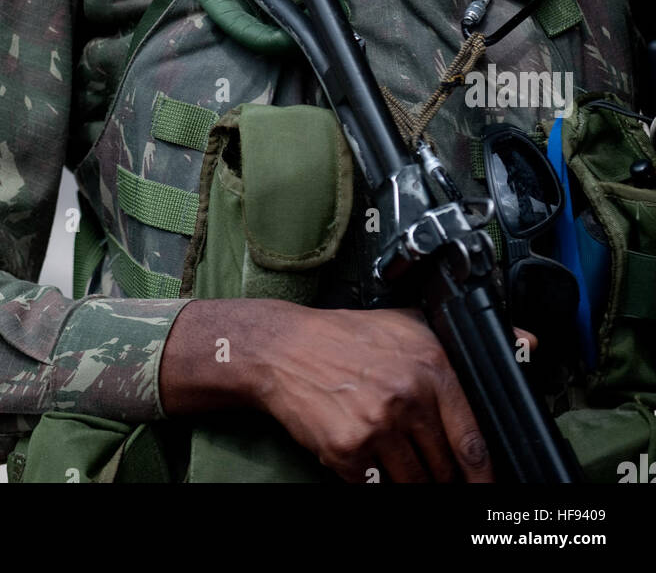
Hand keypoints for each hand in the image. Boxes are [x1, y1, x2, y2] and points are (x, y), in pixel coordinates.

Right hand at [248, 303, 499, 483]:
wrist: (284, 348)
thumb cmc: (348, 337)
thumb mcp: (410, 323)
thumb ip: (464, 340)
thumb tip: (529, 343)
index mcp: (431, 367)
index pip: (473, 441)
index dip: (485, 476)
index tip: (489, 489)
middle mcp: (408, 397)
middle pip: (445, 469)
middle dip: (443, 476)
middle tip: (433, 468)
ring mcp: (377, 427)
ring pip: (414, 484)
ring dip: (410, 480)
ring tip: (395, 456)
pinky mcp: (348, 452)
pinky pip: (376, 488)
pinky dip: (374, 480)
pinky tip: (365, 453)